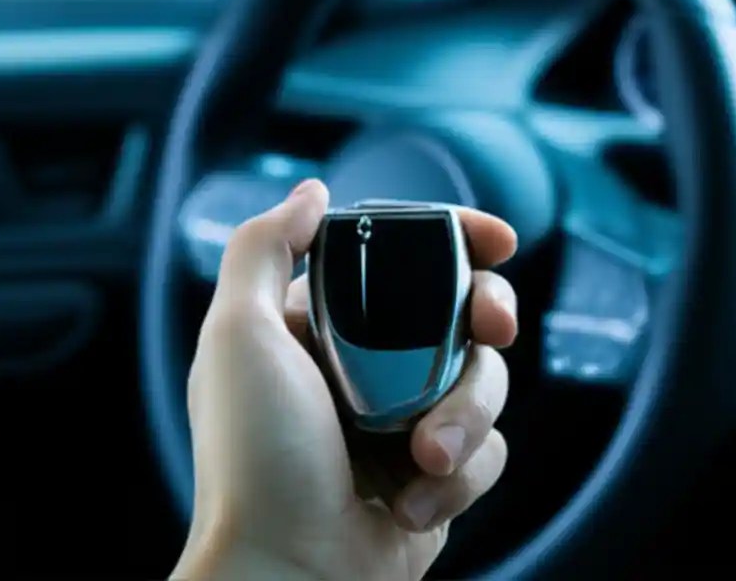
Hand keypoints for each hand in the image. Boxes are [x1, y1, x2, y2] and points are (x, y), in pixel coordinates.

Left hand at [172, 180, 518, 580]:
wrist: (289, 574)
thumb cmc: (253, 463)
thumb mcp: (238, 337)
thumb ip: (263, 250)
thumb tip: (310, 193)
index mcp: (322, 328)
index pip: (402, 260)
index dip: (458, 240)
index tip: (497, 240)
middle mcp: (370, 371)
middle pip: (464, 312)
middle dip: (489, 317)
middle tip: (493, 329)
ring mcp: (408, 423)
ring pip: (487, 382)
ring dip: (465, 416)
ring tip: (424, 456)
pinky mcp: (439, 476)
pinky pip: (489, 451)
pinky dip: (460, 476)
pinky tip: (415, 504)